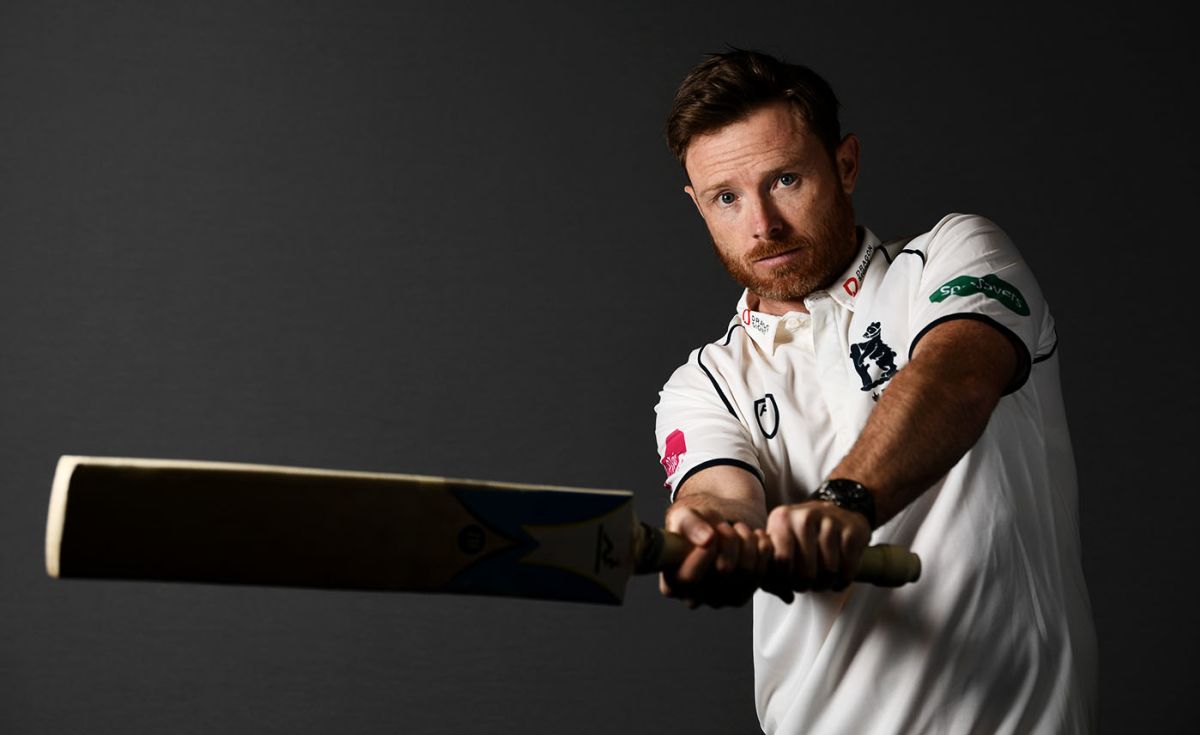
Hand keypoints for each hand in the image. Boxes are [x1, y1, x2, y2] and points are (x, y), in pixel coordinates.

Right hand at [658, 505, 775, 607]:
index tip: (713, 534)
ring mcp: (719, 600)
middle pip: (723, 571)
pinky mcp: (742, 596)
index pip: (688, 578)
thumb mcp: (684, 515)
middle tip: (725, 526)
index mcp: (672, 582)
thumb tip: (705, 539)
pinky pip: (760, 573)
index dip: (703, 554)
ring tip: (740, 528)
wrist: (718, 528)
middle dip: (729, 539)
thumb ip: (689, 524)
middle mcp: (694, 597)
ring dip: (747, 541)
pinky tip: (756, 537)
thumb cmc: (696, 524)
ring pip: (745, 571)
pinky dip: (762, 550)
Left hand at [762, 501, 871, 599]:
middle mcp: (805, 516)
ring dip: (826, 583)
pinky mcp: (852, 529)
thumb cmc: (805, 532)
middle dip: (807, 585)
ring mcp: (831, 521)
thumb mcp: (783, 540)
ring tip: (823, 582)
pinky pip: (848, 566)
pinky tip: (839, 579)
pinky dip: (844, 579)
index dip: (787, 580)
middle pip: (806, 570)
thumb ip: (775, 565)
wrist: (838, 511)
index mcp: (782, 519)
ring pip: (828, 570)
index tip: (790, 584)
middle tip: (808, 585)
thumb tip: (784, 594)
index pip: (782, 561)